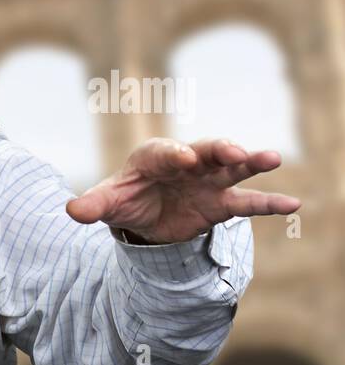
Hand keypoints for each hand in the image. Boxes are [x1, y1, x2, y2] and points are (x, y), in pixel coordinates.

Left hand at [66, 137, 299, 243]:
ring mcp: (208, 181)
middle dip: (220, 149)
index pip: (167, 153)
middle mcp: (188, 163)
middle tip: (234, 151)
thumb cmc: (125, 199)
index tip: (185, 160)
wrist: (143, 216)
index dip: (176, 155)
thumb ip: (93, 205)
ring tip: (272, 158)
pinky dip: (269, 203)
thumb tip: (71, 211)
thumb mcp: (107, 203)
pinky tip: (293, 205)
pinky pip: (248, 202)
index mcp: (156, 157)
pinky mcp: (221, 203)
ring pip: (234, 168)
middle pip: (208, 151)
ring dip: (252, 161)